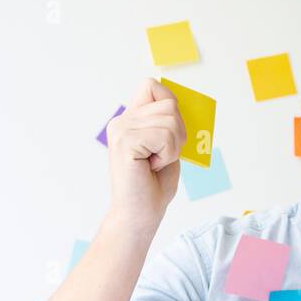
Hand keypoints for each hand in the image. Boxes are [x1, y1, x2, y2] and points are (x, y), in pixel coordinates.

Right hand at [105, 78, 185, 226]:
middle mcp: (122, 120)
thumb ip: (168, 121)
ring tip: (155, 163)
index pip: (152, 86)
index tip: (167, 135)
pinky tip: (151, 167)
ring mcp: (121, 130)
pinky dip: (167, 155)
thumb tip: (179, 101)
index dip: (169, 106)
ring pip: (170, 120)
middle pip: (169, 105)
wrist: (140, 215)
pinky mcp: (125, 142)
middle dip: (178, 133)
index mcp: (130, 119)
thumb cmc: (154, 184)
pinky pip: (164, 136)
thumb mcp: (167, 144)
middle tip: (161, 156)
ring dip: (173, 147)